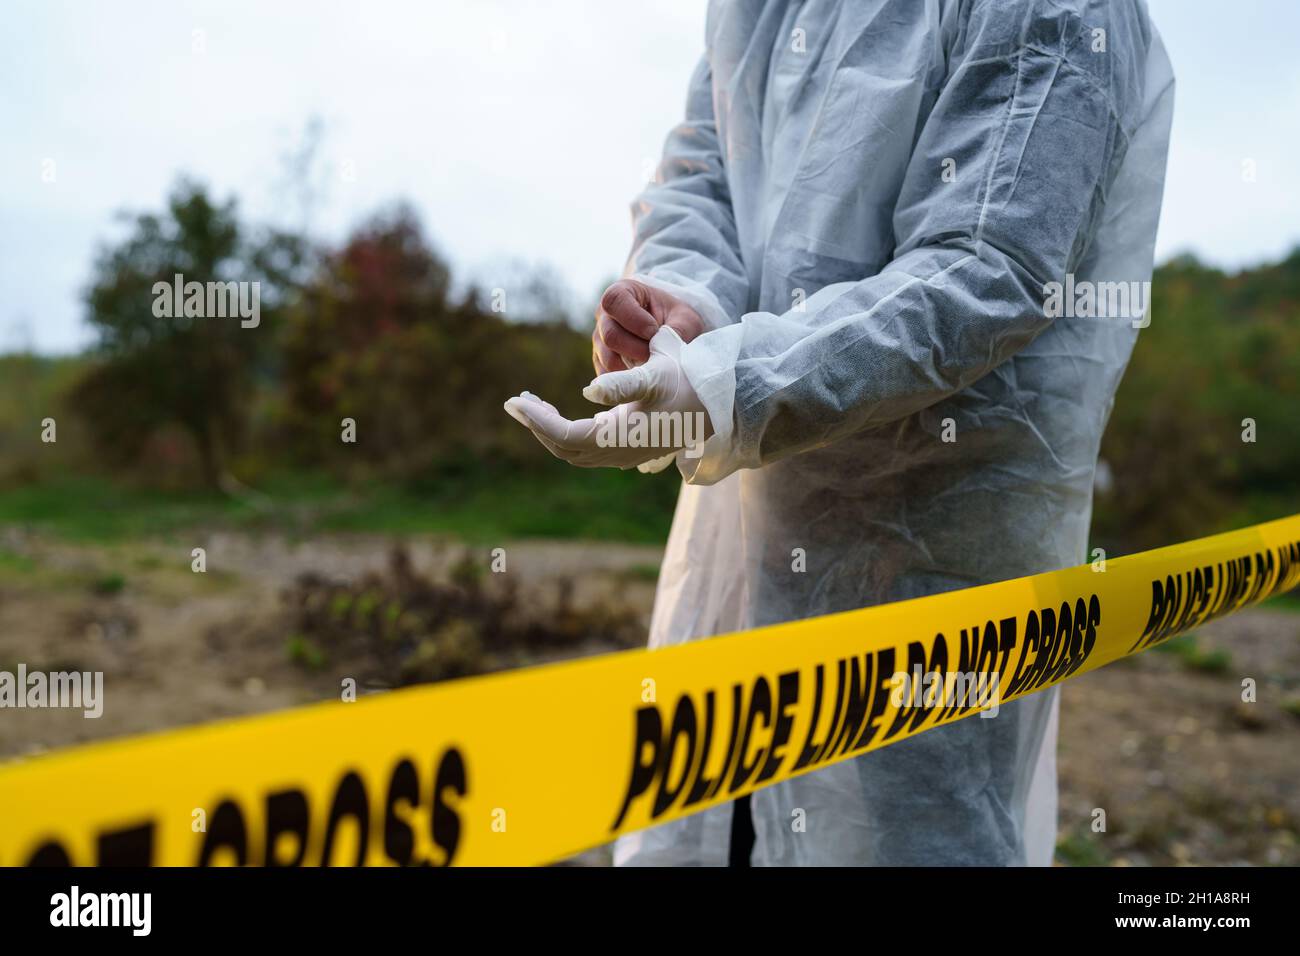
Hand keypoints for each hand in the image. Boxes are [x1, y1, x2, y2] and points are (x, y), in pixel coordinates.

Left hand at [508, 326, 710, 470]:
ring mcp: (625, 455)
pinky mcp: (627, 449)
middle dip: (537, 425)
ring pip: (573, 450)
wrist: (721, 400)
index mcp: (625, 436)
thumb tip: (588, 391)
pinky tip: (554, 411)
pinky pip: (585, 448)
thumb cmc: (689, 378)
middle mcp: (622, 453)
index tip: (516, 402)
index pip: (568, 435)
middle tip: (515, 401)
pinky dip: (563, 432)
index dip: (538, 421)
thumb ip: (622, 383)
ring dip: (548, 429)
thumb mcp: (657, 371)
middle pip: (565, 447)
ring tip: (530, 404)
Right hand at [593, 279, 707, 374]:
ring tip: (652, 362)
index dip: (633, 318)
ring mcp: (600, 340)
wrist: (671, 333)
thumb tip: (669, 352)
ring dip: (633, 366)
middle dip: (636, 349)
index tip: (653, 331)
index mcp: (623, 293)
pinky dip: (627, 378)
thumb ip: (679, 330)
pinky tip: (643, 373)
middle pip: (610, 335)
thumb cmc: (677, 319)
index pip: (614, 301)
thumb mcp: (685, 319)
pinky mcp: (601, 362)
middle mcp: (605, 315)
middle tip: (656, 353)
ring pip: (608, 358)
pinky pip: (608, 375)